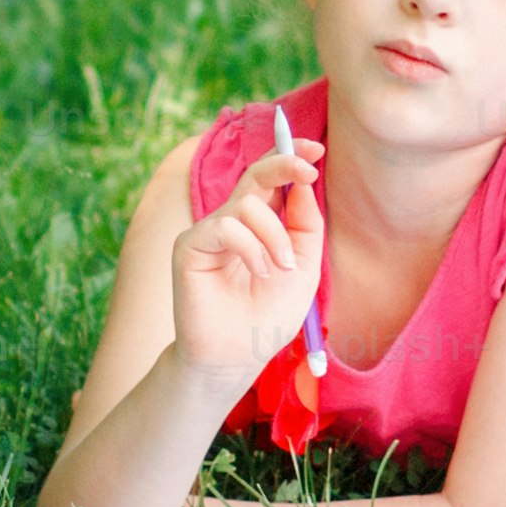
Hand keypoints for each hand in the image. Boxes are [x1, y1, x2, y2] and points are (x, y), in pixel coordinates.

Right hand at [169, 136, 322, 384]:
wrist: (238, 356)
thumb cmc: (268, 316)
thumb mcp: (303, 267)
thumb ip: (305, 226)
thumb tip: (304, 184)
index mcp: (260, 224)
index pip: (273, 180)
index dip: (290, 157)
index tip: (316, 150)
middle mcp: (233, 221)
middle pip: (256, 173)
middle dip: (284, 163)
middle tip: (309, 168)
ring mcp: (209, 231)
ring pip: (246, 203)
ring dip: (274, 234)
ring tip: (280, 267)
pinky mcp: (189, 245)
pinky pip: (226, 226)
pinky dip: (251, 247)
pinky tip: (258, 272)